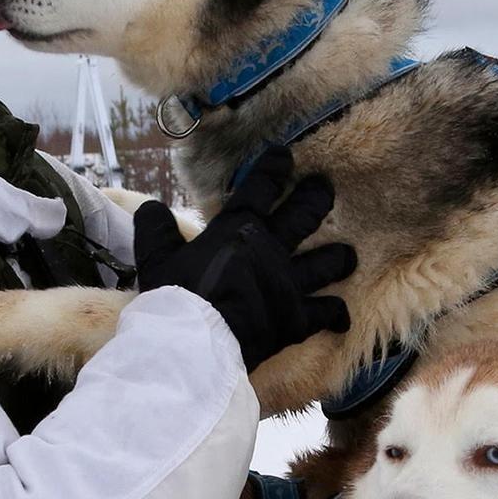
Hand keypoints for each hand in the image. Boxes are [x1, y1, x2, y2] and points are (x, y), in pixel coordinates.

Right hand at [134, 146, 356, 371]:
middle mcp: (271, 249)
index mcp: (237, 229)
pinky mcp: (298, 318)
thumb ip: (155, 229)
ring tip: (346, 255)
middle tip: (324, 188)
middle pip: (306, 214)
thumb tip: (151, 208)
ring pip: (329, 262)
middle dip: (317, 196)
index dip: (274, 167)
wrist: (195, 343)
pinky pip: (327, 313)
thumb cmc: (175, 297)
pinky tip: (340, 315)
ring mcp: (290, 284)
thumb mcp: (155, 258)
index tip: (284, 155)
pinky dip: (335, 314)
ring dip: (339, 258)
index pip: (261, 187)